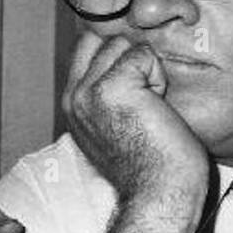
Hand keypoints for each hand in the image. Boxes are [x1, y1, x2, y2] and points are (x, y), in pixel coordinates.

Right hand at [62, 30, 207, 213]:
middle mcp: (74, 97)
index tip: (136, 97)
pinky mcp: (112, 87)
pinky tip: (157, 109)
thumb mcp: (117, 125)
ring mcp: (88, 91)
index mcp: (73, 105)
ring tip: (150, 108)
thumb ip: (108, 92)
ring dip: (146, 70)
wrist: (159, 193)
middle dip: (130, 60)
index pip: (86, 48)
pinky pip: (143, 54)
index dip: (118, 59)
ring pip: (122, 44)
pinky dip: (158, 77)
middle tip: (145, 102)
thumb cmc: (153, 165)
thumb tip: (127, 56)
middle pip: (102, 40)